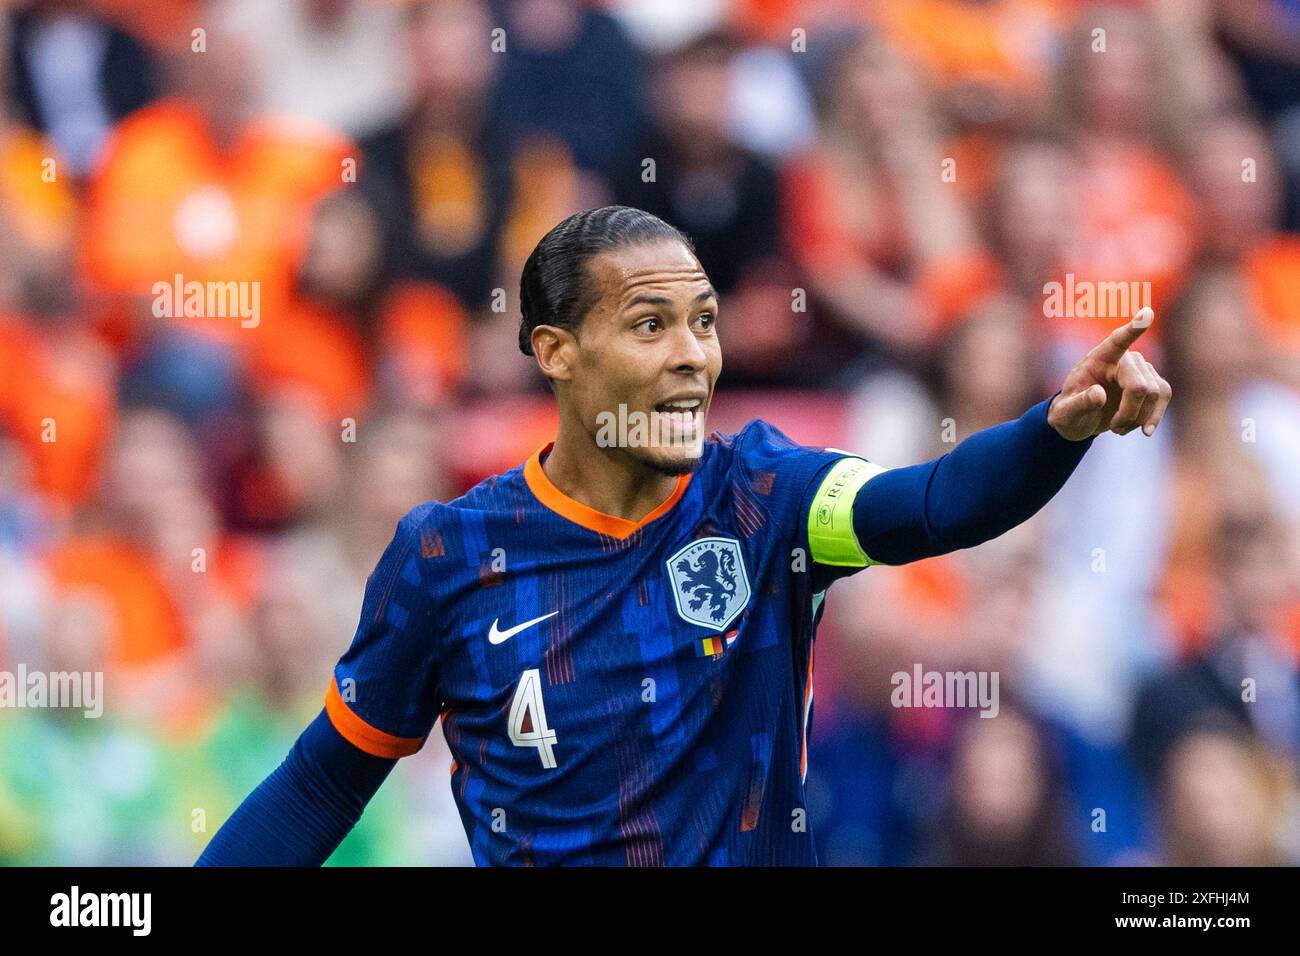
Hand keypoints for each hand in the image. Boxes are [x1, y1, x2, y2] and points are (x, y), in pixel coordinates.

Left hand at [1047, 307, 1171, 440]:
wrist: (1080, 420)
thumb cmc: (1068, 413)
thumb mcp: (1064, 414)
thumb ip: (1078, 404)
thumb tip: (1099, 394)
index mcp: (1097, 359)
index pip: (1116, 341)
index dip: (1133, 329)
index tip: (1147, 313)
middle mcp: (1123, 358)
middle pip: (1140, 386)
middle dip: (1129, 413)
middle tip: (1113, 429)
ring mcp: (1141, 368)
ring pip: (1156, 393)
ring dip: (1139, 418)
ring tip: (1119, 428)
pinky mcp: (1153, 382)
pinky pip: (1163, 397)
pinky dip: (1153, 418)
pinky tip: (1143, 430)